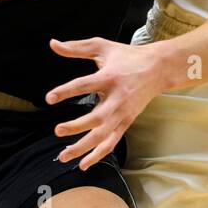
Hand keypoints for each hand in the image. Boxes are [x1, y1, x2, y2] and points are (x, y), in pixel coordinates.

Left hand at [45, 37, 170, 169]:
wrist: (158, 68)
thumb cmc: (127, 56)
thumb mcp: (102, 46)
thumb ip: (76, 47)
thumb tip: (53, 44)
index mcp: (109, 77)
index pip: (84, 85)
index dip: (66, 92)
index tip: (49, 99)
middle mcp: (117, 98)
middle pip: (96, 118)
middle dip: (76, 127)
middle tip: (57, 131)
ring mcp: (123, 113)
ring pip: (103, 135)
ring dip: (83, 148)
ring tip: (64, 155)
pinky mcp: (126, 122)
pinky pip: (112, 142)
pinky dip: (98, 155)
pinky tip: (83, 163)